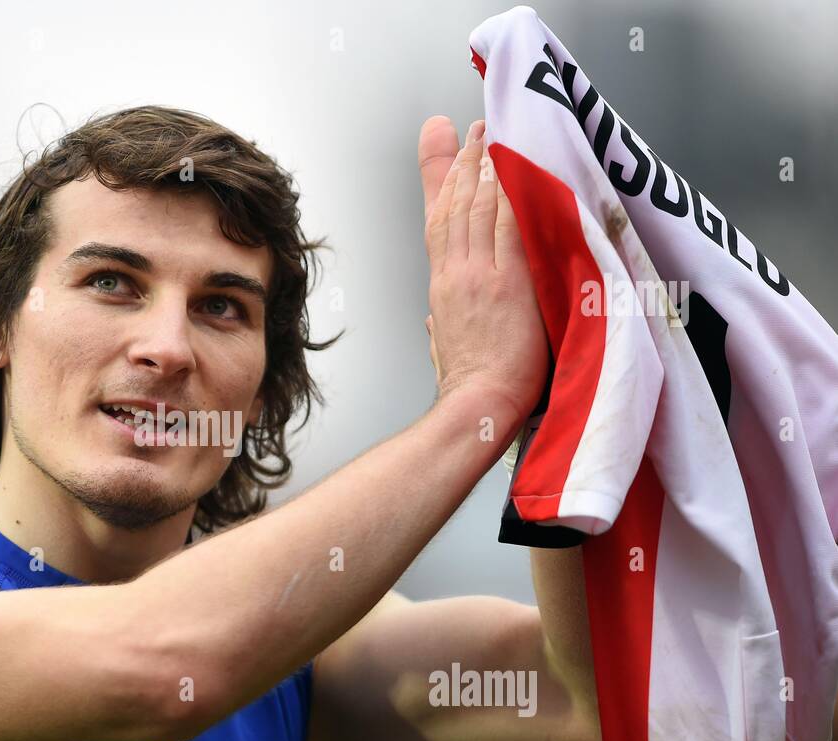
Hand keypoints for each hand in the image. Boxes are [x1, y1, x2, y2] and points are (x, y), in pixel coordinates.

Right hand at [418, 116, 547, 420]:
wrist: (479, 402)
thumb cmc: (467, 384)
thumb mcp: (442, 348)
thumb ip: (439, 328)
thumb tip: (436, 322)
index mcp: (442, 287)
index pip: (438, 223)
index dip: (443, 183)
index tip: (450, 152)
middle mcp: (456, 273)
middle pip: (454, 205)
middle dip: (462, 161)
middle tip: (473, 128)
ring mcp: (480, 274)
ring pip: (477, 208)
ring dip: (484, 168)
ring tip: (492, 137)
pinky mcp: (507, 280)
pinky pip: (507, 226)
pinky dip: (508, 194)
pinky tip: (512, 169)